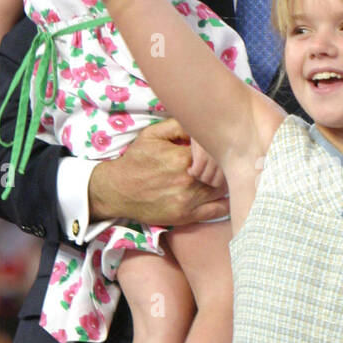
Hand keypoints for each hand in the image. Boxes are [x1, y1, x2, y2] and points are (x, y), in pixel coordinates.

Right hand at [88, 119, 228, 226]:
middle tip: (225, 161)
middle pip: (222, 172)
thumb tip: (201, 125)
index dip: (219, 148)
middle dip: (225, 165)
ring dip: (225, 182)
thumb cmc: (136, 160)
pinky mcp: (186, 216)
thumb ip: (179, 126)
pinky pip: (217, 211)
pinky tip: (225, 196)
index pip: (216, 152)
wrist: (117, 190)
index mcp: (183, 159)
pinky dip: (225, 203)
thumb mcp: (153, 134)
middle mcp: (188, 181)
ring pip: (223, 190)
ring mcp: (188, 201)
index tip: (219, 147)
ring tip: (223, 176)